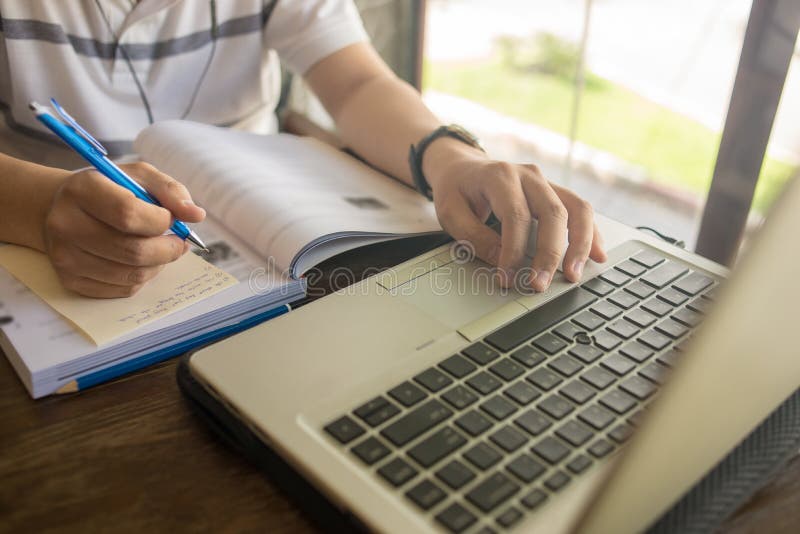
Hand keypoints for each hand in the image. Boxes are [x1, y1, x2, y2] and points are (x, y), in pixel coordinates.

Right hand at [43, 163, 205, 297]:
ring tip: (160, 249)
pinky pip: (123, 289)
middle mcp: (66, 224)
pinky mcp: (70, 280)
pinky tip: (141, 261)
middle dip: (168, 249)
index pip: (128, 214)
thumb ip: (170, 191)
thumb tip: (196, 215)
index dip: (162, 221)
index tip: (172, 218)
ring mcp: (65, 256)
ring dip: (158, 264)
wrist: (67, 209)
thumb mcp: (140, 177)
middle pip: (133, 251)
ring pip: (132, 275)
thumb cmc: (111, 191)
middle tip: (178, 242)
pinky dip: (143, 278)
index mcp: (83, 190)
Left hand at [426, 141, 606, 290]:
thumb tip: (500, 260)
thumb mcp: (450, 213)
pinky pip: (581, 211)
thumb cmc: (457, 190)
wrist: (462, 167)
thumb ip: (473, 236)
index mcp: (500, 176)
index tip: (507, 278)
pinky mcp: (555, 192)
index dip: (513, 251)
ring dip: (580, 244)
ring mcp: (546, 182)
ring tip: (574, 275)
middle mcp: (529, 175)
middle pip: (552, 212)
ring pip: (576, 208)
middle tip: (540, 284)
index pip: (515, 215)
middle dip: (550, 253)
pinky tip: (598, 256)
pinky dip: (592, 234)